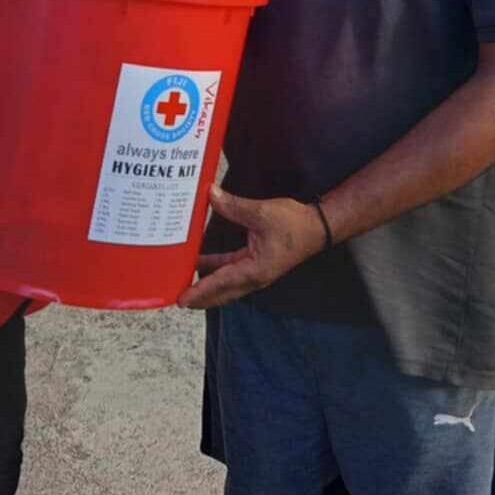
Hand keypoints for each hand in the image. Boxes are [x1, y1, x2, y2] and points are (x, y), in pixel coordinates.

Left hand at [176, 187, 327, 309]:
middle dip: (200, 296)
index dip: (200, 290)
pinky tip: (200, 262)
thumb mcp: (262, 212)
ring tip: (184, 284)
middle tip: (176, 298)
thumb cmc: (294, 223)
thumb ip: (233, 206)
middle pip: (221, 292)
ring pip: (225, 284)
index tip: (183, 299)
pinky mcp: (256, 264)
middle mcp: (254, 277)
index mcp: (256, 270)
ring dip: (206, 285)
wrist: (318, 227)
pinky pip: (231, 271)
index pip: (222, 283)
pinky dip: (215, 269)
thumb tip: (210, 195)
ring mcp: (256, 272)